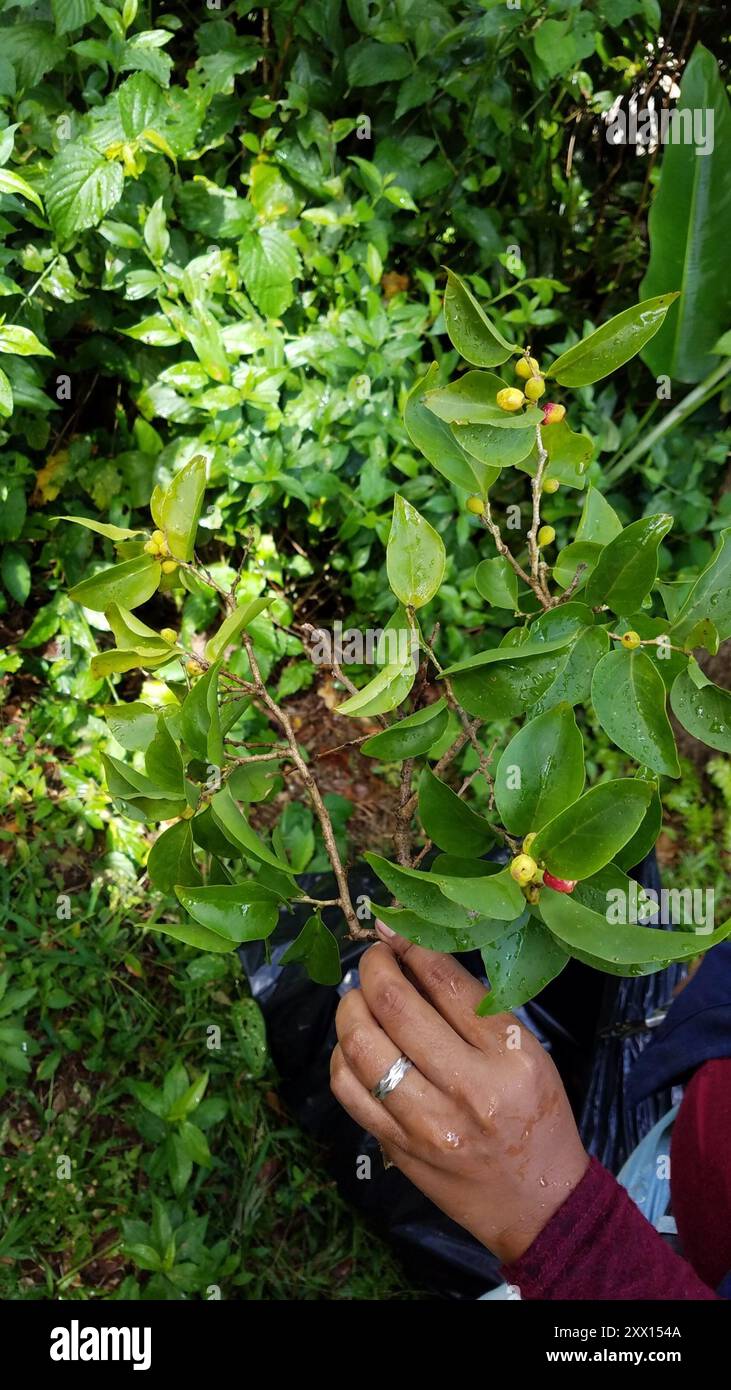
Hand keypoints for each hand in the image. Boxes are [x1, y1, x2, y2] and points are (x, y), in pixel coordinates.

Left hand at [330, 925, 588, 1263]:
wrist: (539, 1203)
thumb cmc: (538, 1117)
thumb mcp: (528, 1053)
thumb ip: (476, 1010)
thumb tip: (416, 958)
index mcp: (508, 1056)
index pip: (446, 982)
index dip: (411, 945)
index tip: (396, 930)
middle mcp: (467, 1089)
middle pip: (395, 1006)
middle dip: (374, 968)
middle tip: (373, 958)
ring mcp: (427, 1124)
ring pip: (362, 1047)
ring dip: (349, 1008)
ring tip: (357, 997)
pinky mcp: (399, 1149)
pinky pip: (350, 1091)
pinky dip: (342, 1057)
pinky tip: (353, 1046)